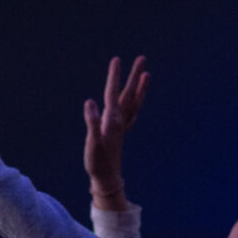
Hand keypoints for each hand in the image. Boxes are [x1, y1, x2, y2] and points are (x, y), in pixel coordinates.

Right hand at [83, 55, 148, 210]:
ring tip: (146, 74)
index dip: (114, 76)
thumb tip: (90, 102)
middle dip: (134, 75)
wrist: (107, 180)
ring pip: (133, 102)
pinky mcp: (120, 134)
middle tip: (142, 58)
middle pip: (129, 93)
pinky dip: (135, 105)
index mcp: (112, 120)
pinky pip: (131, 114)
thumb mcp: (92, 143)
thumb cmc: (98, 162)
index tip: (117, 60)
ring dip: (139, 87)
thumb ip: (92, 122)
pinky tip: (135, 105)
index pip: (113, 93)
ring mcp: (121, 127)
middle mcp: (120, 121)